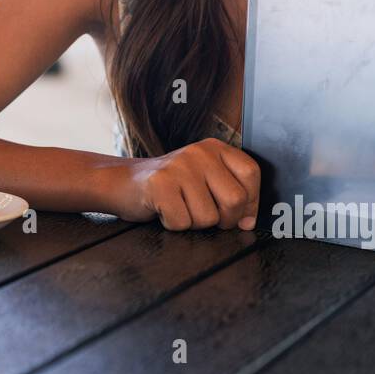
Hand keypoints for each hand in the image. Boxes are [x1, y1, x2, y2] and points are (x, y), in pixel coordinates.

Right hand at [105, 138, 259, 230]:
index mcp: (214, 148)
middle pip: (235, 200)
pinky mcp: (160, 185)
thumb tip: (248, 222)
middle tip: (204, 215)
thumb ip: (229, 193)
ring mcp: (179, 167)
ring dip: (194, 223)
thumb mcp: (203, 178)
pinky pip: (183, 223)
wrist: (122, 182)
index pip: (251, 173)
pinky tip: (164, 211)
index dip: (251, 201)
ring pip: (209, 217)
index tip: (240, 217)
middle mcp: (199, 153)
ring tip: (179, 208)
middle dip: (223, 219)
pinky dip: (173, 225)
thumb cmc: (169, 186)